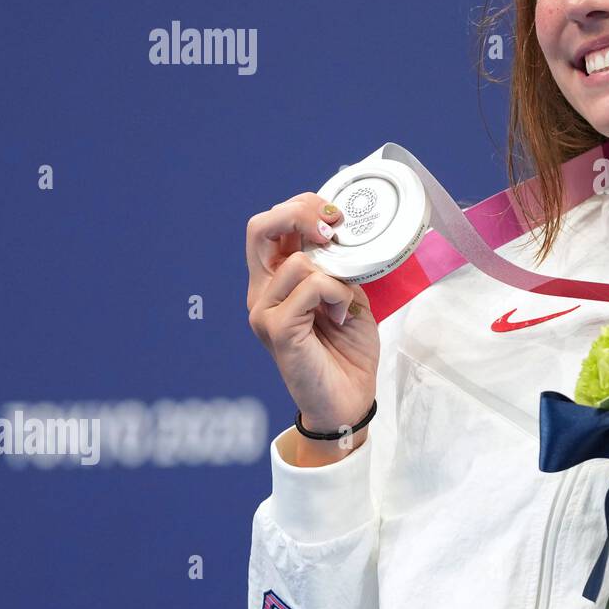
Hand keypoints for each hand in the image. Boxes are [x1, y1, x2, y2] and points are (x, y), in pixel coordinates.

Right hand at [245, 193, 378, 464]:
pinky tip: (340, 317)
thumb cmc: (347, 350)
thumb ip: (337, 265)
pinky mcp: (276, 330)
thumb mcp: (347, 294)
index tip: (336, 218)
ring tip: (344, 304)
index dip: (302, 208)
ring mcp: (263, 311)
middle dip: (303, 215)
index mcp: (275, 280)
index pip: (270, 224)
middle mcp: (261, 291)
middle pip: (260, 226)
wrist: (348, 400)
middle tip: (334, 231)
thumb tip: (342, 233)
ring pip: (298, 261)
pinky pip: (310, 287)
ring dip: (336, 275)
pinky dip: (336, 295)